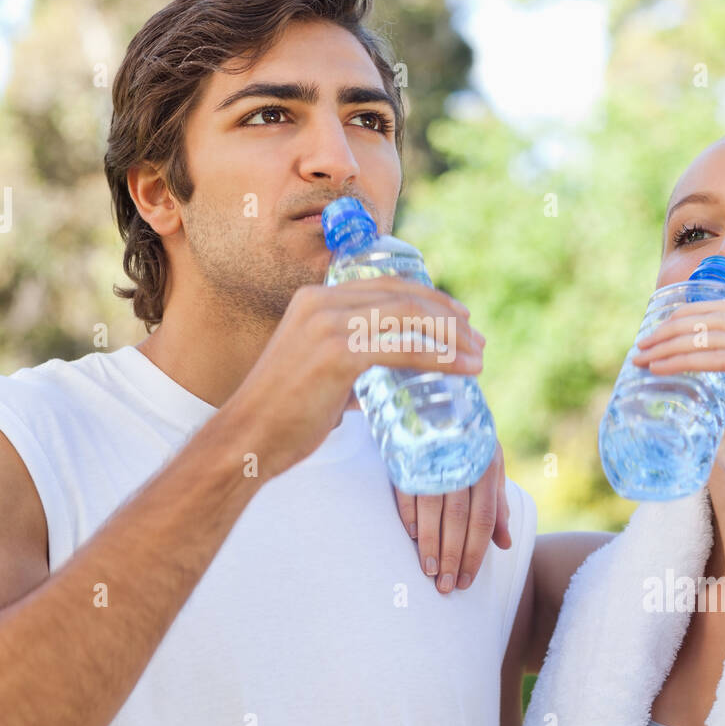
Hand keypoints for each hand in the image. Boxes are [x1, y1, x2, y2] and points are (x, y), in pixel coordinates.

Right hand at [224, 277, 484, 480]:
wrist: (246, 439)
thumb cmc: (282, 417)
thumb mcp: (319, 375)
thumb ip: (352, 367)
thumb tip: (387, 378)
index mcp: (316, 300)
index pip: (387, 286)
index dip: (430, 298)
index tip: (460, 319)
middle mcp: (322, 302)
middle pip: (403, 295)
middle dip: (448, 315)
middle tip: (477, 340)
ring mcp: (329, 324)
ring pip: (408, 316)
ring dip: (451, 335)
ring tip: (477, 356)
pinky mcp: (338, 353)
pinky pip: (402, 347)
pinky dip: (439, 355)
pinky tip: (462, 366)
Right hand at [393, 441, 510, 593]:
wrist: (438, 392)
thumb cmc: (469, 437)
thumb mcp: (489, 464)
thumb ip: (497, 503)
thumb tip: (505, 545)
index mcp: (486, 466)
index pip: (483, 520)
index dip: (475, 553)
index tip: (466, 581)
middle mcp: (463, 462)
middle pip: (459, 519)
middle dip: (452, 556)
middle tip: (445, 587)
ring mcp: (435, 455)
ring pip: (433, 508)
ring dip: (430, 544)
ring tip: (428, 571)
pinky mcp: (409, 450)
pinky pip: (408, 489)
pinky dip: (409, 514)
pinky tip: (412, 536)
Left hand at [631, 297, 724, 490]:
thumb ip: (714, 400)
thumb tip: (681, 400)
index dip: (689, 316)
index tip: (655, 335)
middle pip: (720, 318)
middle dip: (675, 326)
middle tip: (642, 345)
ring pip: (715, 335)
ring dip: (673, 343)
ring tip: (643, 357)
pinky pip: (720, 357)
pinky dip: (686, 360)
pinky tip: (659, 368)